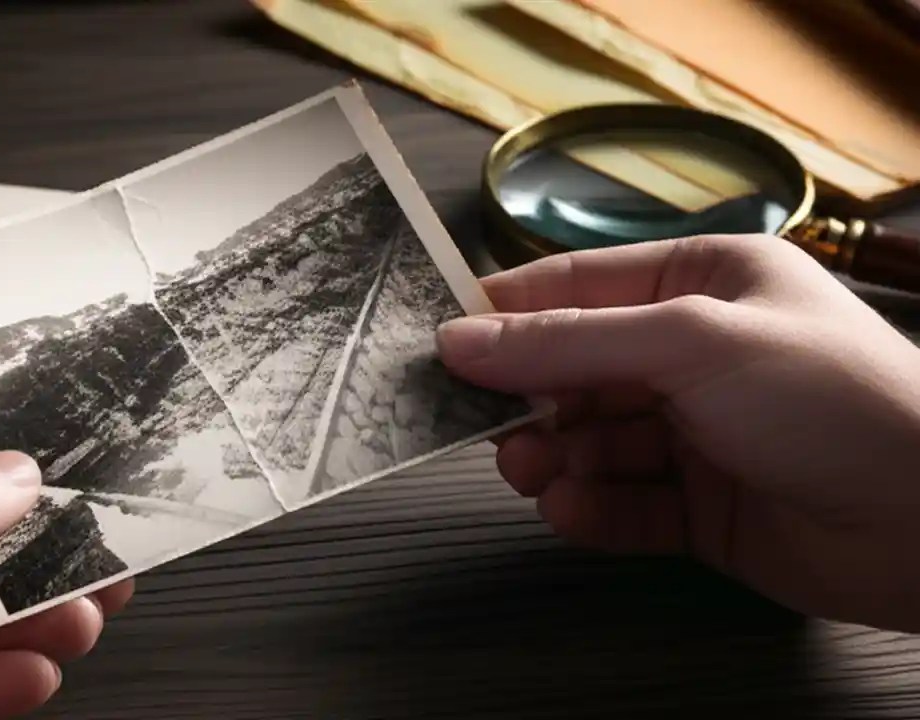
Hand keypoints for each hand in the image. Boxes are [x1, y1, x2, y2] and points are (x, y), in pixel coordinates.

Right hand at [437, 234, 919, 631]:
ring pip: (590, 441)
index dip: (506, 313)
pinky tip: (570, 511)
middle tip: (481, 427)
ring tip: (529, 474)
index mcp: (701, 284)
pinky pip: (622, 503)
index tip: (438, 344)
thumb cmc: (831, 398)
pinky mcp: (701, 506)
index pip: (578, 287)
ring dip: (552, 458)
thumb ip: (569, 341)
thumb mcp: (691, 342)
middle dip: (527, 400)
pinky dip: (590, 509)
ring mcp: (697, 432)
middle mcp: (694, 353)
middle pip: (575, 370)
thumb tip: (459, 338)